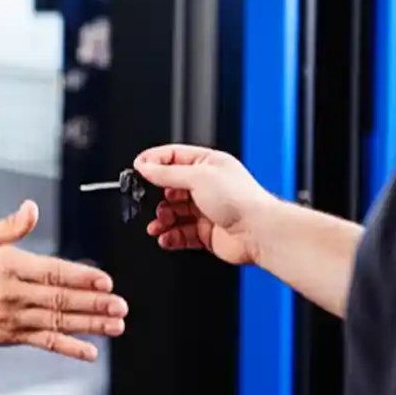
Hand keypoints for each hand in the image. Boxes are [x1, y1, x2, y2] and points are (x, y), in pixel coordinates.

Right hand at [0, 200, 126, 361]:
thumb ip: (12, 226)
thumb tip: (30, 208)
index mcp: (10, 267)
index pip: (51, 272)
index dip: (80, 276)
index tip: (104, 280)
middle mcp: (15, 294)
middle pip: (60, 299)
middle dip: (93, 303)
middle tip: (119, 304)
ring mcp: (16, 318)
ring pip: (58, 322)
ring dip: (89, 325)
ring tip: (115, 324)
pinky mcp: (15, 336)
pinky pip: (46, 343)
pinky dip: (69, 348)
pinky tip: (90, 351)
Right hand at [133, 144, 276, 265]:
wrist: (259, 233)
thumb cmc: (241, 200)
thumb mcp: (198, 177)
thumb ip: (167, 173)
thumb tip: (145, 166)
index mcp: (207, 164)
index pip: (172, 157)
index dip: (153, 162)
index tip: (137, 169)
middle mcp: (206, 185)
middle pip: (169, 187)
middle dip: (156, 195)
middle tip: (147, 201)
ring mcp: (205, 209)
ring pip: (173, 212)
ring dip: (161, 218)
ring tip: (157, 224)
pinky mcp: (205, 231)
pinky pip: (180, 233)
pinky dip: (170, 236)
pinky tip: (165, 237)